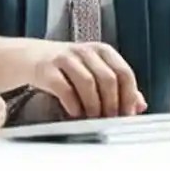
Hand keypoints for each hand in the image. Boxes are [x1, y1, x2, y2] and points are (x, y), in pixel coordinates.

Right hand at [31, 42, 146, 119]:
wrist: (29, 56)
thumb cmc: (66, 67)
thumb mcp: (94, 70)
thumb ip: (118, 86)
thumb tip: (140, 105)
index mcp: (102, 50)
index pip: (124, 72)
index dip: (129, 96)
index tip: (128, 115)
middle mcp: (84, 50)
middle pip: (108, 79)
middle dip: (112, 104)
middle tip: (111, 120)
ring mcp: (64, 58)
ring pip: (88, 84)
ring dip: (94, 106)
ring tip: (93, 118)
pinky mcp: (47, 68)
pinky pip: (65, 90)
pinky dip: (74, 105)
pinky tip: (75, 113)